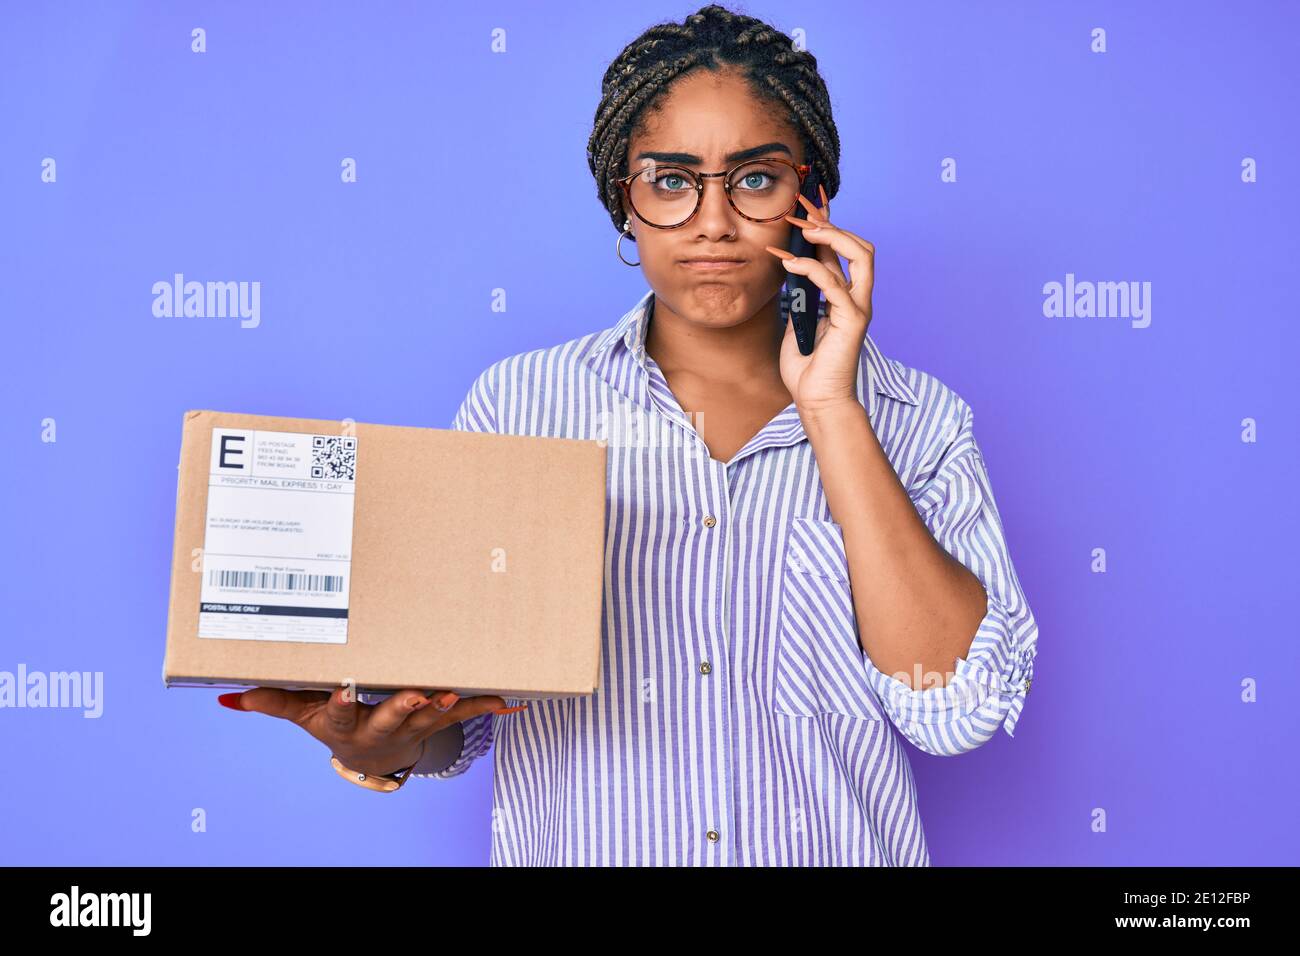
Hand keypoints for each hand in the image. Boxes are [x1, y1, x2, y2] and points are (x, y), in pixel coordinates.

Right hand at [223, 685, 509, 776]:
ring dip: (450, 705)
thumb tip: (231, 697)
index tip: (344, 688)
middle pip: (394, 716)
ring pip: (434, 715)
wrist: (371, 758)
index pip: (341, 714)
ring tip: (460, 691)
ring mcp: (415, 726)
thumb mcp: (303, 714)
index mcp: (346, 723)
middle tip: (420, 691)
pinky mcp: (440, 720)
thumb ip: (273, 701)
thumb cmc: (336, 723)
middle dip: (406, 705)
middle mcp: (383, 726)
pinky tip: (513, 698)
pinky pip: (467, 710)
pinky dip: (490, 704)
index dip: (342, 703)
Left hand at [764, 183, 877, 415]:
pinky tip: (788, 264)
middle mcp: (856, 297)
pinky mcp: (853, 321)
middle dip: (831, 222)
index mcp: (843, 295)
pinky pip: (835, 285)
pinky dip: (811, 269)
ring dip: (830, 236)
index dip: (826, 223)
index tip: (807, 201)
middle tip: (801, 207)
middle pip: (858, 245)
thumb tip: (788, 263)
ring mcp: (858, 307)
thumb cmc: (806, 366)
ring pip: (860, 255)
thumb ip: (799, 293)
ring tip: (802, 228)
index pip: (840, 249)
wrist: (817, 399)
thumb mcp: (796, 319)